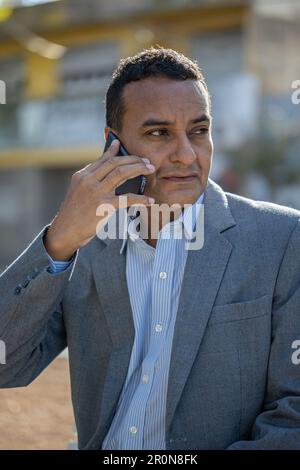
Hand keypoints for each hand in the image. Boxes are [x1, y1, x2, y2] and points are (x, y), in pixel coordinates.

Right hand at [44, 140, 154, 259]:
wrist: (65, 231)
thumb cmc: (73, 214)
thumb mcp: (77, 192)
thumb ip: (89, 181)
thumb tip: (104, 173)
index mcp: (82, 176)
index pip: (102, 160)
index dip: (114, 152)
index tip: (122, 145)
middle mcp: (89, 181)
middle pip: (115, 163)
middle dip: (133, 160)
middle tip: (146, 162)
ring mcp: (97, 192)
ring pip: (122, 173)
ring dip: (139, 169)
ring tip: (150, 169)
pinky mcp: (104, 206)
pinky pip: (127, 199)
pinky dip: (141, 199)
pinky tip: (150, 201)